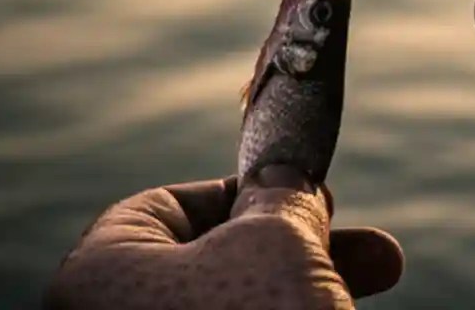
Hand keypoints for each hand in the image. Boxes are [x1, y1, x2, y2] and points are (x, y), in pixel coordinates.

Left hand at [44, 167, 402, 309]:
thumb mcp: (278, 240)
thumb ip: (280, 197)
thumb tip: (281, 179)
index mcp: (97, 275)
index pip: (164, 207)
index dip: (243, 192)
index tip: (307, 197)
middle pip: (208, 265)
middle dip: (299, 251)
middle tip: (376, 255)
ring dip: (303, 295)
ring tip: (377, 284)